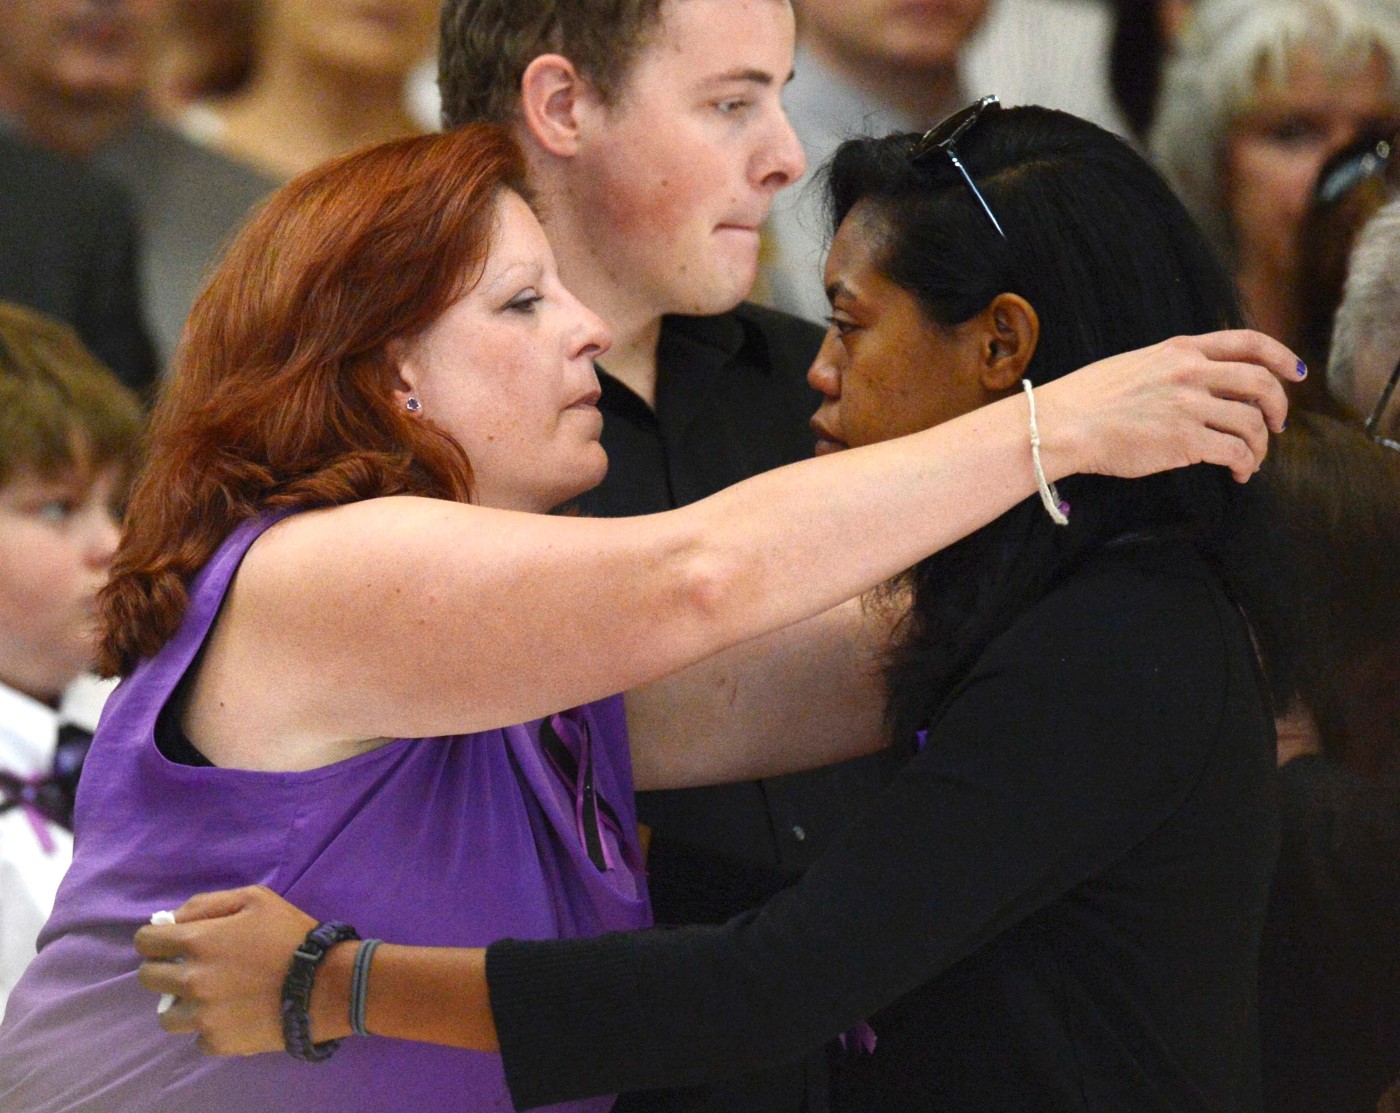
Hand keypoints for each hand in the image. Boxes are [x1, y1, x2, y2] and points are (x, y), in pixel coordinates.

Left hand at [135, 885, 316, 1055]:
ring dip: (181, 1004)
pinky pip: (198, 1038)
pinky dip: (211, 1027)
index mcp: (197, 941)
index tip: (171, 944)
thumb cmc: (291, 935)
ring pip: (167, 1015)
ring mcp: (202, 1016)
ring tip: (209, 998)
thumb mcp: (256, 899)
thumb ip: (208, 903)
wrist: (325, 985)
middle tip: (193, 968)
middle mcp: (191, 980)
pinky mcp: (218, 1042)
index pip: (145, 942)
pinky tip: (233, 1015)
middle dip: (164, 969)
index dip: (155, 940)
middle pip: (149, 978)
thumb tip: (173, 919)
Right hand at [1036, 329, 1296, 482]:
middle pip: (1260, 382)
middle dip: (1279, 406)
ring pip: (1251, 422)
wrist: (1061, 424)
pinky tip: (1237, 472)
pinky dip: (1245, 464)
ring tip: (1251, 459)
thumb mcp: (1134, 364)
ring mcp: (1188, 406)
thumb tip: (1198, 381)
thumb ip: (1171, 367)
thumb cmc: (1087, 400)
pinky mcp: (1184, 441)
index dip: (1280, 356)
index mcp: (1179, 349)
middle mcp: (1190, 372)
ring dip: (1261, 444)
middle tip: (1277, 425)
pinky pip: (1234, 451)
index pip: (1248, 341)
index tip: (1294, 373)